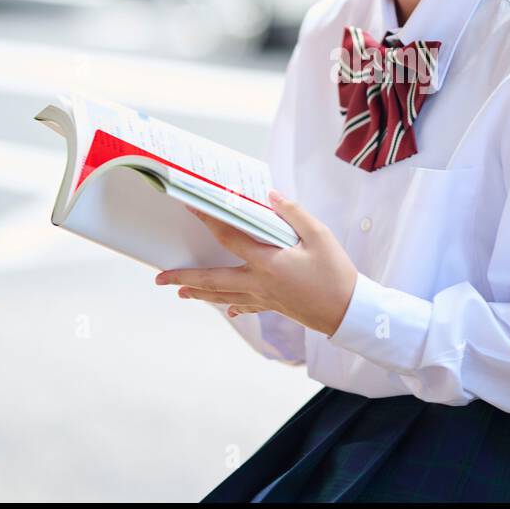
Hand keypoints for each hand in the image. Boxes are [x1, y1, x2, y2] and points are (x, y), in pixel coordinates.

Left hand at [155, 190, 358, 336]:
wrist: (348, 312)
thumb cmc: (336, 273)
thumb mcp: (319, 235)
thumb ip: (292, 214)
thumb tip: (270, 196)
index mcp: (267, 262)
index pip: (229, 236)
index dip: (208, 219)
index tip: (190, 206)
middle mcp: (259, 283)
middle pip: (213, 280)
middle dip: (185, 278)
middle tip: (160, 279)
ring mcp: (264, 298)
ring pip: (225, 296)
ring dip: (201, 293)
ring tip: (181, 292)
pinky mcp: (274, 306)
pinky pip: (246, 306)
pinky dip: (233, 306)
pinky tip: (227, 309)